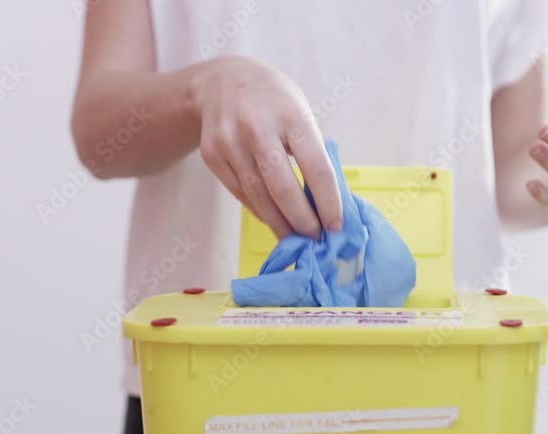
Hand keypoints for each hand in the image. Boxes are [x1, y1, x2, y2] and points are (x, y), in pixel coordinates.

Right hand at [192, 56, 342, 238]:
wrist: (222, 81)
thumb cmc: (274, 101)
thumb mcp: (300, 112)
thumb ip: (311, 152)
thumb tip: (325, 202)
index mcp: (292, 115)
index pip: (316, 168)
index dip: (328, 202)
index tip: (335, 226)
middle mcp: (258, 127)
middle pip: (283, 188)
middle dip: (302, 221)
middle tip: (314, 239)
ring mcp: (230, 141)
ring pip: (258, 196)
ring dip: (279, 223)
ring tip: (294, 238)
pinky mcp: (211, 154)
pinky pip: (240, 192)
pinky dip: (259, 210)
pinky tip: (272, 219)